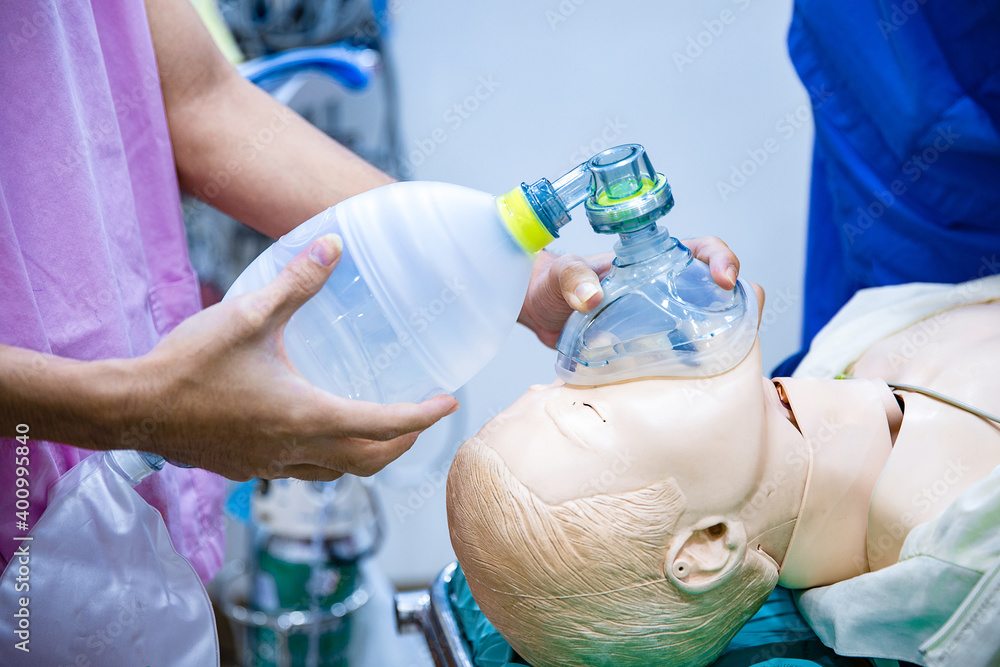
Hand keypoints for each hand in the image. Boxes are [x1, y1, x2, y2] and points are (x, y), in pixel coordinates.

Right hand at [130, 234, 457, 480]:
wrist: (130, 409)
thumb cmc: (188, 365)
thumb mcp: (248, 316)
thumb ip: (296, 283)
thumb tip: (334, 246)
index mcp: (306, 416)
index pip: (384, 425)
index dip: (423, 417)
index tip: (450, 403)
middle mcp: (296, 450)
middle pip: (370, 462)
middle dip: (403, 443)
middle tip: (420, 418)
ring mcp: (270, 466)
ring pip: (338, 472)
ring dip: (367, 453)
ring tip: (379, 427)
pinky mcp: (248, 468)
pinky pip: (304, 471)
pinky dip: (328, 457)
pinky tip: (316, 429)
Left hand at [517, 237, 740, 347]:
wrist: (536, 311)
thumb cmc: (550, 282)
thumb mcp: (561, 273)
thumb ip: (573, 277)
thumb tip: (592, 296)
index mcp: (652, 261)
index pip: (701, 250)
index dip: (722, 259)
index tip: (724, 278)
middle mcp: (663, 289)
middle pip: (715, 291)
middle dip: (738, 304)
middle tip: (740, 323)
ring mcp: (658, 320)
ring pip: (704, 325)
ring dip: (719, 338)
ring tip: (723, 356)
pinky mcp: (647, 347)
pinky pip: (678, 354)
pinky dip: (689, 366)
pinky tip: (689, 379)